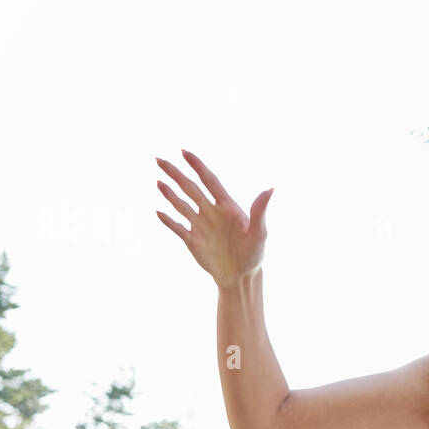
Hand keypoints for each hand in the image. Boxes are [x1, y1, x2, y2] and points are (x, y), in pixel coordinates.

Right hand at [155, 150, 273, 288]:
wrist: (242, 277)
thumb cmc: (254, 254)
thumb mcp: (259, 232)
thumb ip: (259, 210)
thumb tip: (270, 189)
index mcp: (226, 206)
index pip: (209, 180)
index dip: (197, 166)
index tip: (184, 152)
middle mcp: (211, 212)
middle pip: (190, 188)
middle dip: (175, 174)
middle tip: (159, 160)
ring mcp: (200, 225)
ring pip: (181, 205)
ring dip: (169, 194)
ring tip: (159, 182)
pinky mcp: (192, 240)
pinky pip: (177, 227)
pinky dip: (168, 220)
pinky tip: (158, 212)